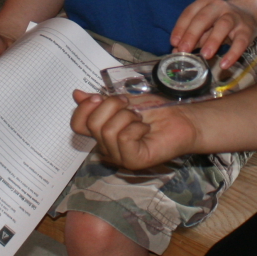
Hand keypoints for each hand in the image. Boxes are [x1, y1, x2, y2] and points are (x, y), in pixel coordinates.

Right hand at [71, 89, 199, 168]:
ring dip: (128, 117)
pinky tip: (145, 130)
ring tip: (140, 120)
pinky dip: (136, 128)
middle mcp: (107, 147)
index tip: (100, 97)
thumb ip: (101, 101)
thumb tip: (77, 94)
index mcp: (101, 132)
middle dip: (112, 106)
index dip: (84, 108)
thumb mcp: (124, 101)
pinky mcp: (133, 161)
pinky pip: (124, 139)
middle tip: (130, 108)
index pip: (77, 124)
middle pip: (92, 124)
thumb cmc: (155, 110)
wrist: (180, 118)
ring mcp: (119, 156)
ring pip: (108, 131)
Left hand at [170, 0, 256, 66]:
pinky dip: (233, 53)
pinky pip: (240, 41)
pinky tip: (224, 64)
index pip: (189, 13)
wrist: (247, 14)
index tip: (174, 43)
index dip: (180, 28)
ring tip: (205, 56)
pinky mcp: (246, 29)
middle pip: (204, 18)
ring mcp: (234, 17)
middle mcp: (219, 7)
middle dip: (192, 34)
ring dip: (213, 40)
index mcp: (204, 4)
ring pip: (223, 25)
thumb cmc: (218, 23)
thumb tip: (176, 52)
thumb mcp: (204, 28)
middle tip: (184, 49)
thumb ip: (192, 39)